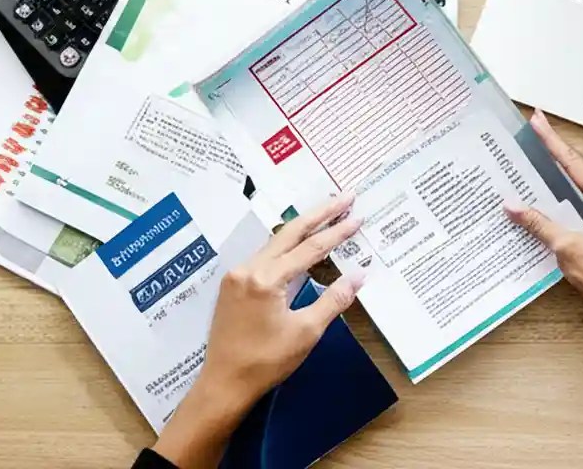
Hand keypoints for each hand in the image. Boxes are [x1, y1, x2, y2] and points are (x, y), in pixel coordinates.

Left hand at [153, 194, 363, 468]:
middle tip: (345, 197)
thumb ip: (333, 300)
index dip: (336, 232)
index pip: (309, 248)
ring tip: (327, 213)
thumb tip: (359, 275)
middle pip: (289, 233)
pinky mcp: (233, 285)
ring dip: (302, 228)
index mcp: (265, 279)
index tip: (357, 217)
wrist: (224, 384)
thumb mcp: (306, 332)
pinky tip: (300, 245)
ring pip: (275, 242)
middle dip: (319, 214)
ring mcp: (237, 275)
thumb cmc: (266, 362)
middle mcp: (248, 269)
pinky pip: (265, 256)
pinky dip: (286, 247)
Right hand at [505, 110, 582, 329]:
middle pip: (579, 170)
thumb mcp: (567, 248)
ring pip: (581, 188)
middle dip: (554, 153)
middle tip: (534, 131)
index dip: (553, 142)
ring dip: (558, 176)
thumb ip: (540, 223)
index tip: (538, 121)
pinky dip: (564, 199)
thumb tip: (513, 206)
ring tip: (537, 157)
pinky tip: (548, 197)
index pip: (575, 164)